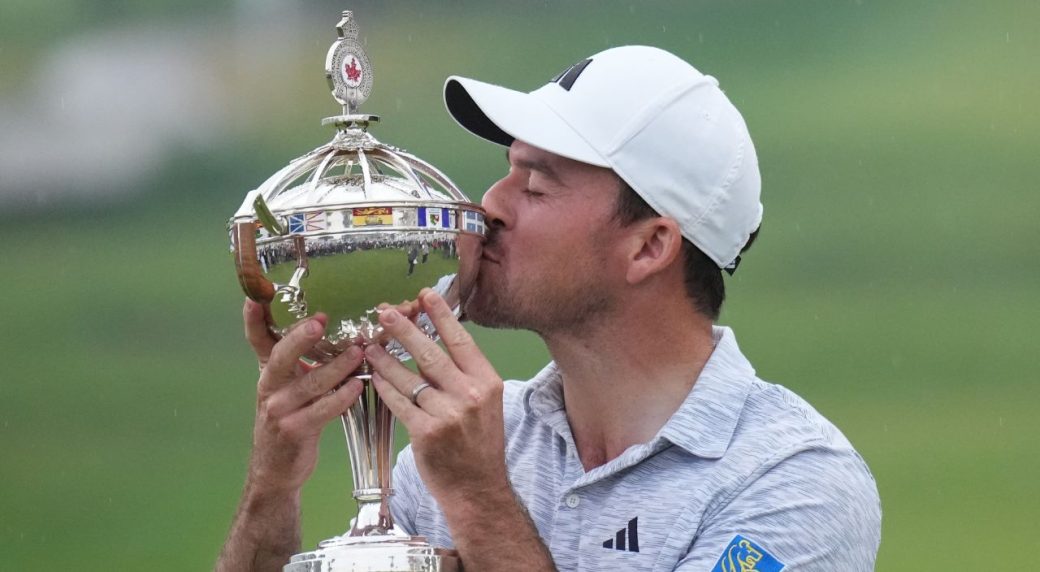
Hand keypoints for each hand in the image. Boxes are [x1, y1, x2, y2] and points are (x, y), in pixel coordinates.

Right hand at [242, 299, 365, 492]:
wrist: (276, 469)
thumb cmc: (290, 420)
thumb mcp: (288, 388)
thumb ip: (300, 363)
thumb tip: (327, 327)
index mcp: (269, 373)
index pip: (258, 341)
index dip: (253, 320)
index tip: (255, 298)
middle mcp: (269, 387)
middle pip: (281, 356)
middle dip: (300, 337)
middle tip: (321, 320)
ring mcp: (280, 410)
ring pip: (310, 382)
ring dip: (337, 366)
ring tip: (359, 352)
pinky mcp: (295, 430)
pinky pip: (322, 409)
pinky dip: (341, 397)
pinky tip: (358, 386)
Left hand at [365, 289, 508, 502]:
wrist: (477, 488)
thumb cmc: (479, 444)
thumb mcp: (484, 404)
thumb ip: (462, 376)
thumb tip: (432, 344)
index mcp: (487, 382)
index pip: (461, 340)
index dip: (441, 315)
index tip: (426, 295)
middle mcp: (470, 394)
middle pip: (430, 353)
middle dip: (404, 328)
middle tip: (384, 311)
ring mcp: (448, 414)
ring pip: (409, 377)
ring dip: (385, 359)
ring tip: (369, 345)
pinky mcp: (426, 432)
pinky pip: (398, 402)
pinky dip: (384, 387)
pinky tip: (373, 377)